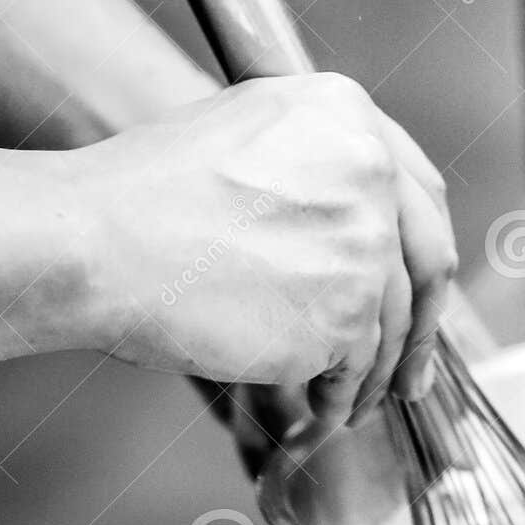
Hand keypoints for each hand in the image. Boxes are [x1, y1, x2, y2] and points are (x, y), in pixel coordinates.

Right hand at [87, 74, 456, 432]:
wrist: (97, 243)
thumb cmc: (141, 194)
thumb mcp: (245, 132)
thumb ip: (314, 163)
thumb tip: (348, 219)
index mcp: (348, 113)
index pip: (420, 193)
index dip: (421, 251)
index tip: (420, 287)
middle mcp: (371, 173)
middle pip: (427, 263)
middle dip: (423, 326)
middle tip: (413, 367)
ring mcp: (364, 246)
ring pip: (393, 326)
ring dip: (377, 373)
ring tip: (354, 401)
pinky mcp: (345, 316)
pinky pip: (356, 369)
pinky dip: (342, 398)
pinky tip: (324, 411)